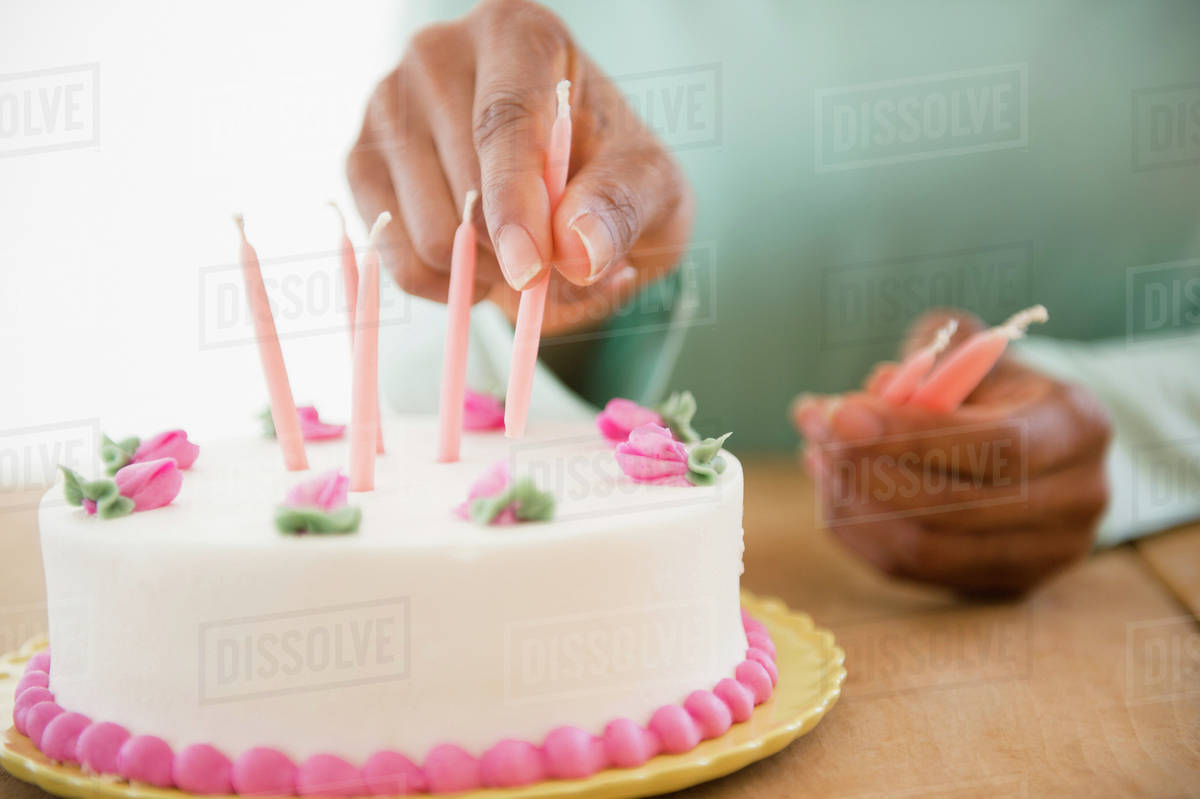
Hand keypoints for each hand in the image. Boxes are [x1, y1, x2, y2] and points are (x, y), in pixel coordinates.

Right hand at [346, 0, 692, 334]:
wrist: (572, 192)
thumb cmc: (614, 176)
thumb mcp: (653, 188)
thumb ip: (624, 207)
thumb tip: (577, 250)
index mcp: (517, 34)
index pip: (504, 121)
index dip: (517, 203)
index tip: (533, 270)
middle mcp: (437, 55)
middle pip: (465, 189)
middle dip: (521, 252)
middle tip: (560, 261)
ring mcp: (387, 107)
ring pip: (427, 235)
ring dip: (487, 274)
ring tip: (523, 255)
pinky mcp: (360, 163)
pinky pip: (399, 262)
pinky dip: (449, 286)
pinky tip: (480, 262)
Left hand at [793, 310, 1112, 595]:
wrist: (1040, 445)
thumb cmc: (994, 389)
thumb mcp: (971, 351)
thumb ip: (926, 355)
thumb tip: (876, 388)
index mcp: (1077, 427)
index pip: (996, 444)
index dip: (912, 435)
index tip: (841, 413)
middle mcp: (1077, 498)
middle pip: (958, 505)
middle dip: (869, 468)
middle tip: (816, 430)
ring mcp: (1045, 553)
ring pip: (927, 547)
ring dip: (854, 503)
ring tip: (817, 456)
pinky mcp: (1003, 586)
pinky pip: (912, 571)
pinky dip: (859, 533)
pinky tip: (830, 492)